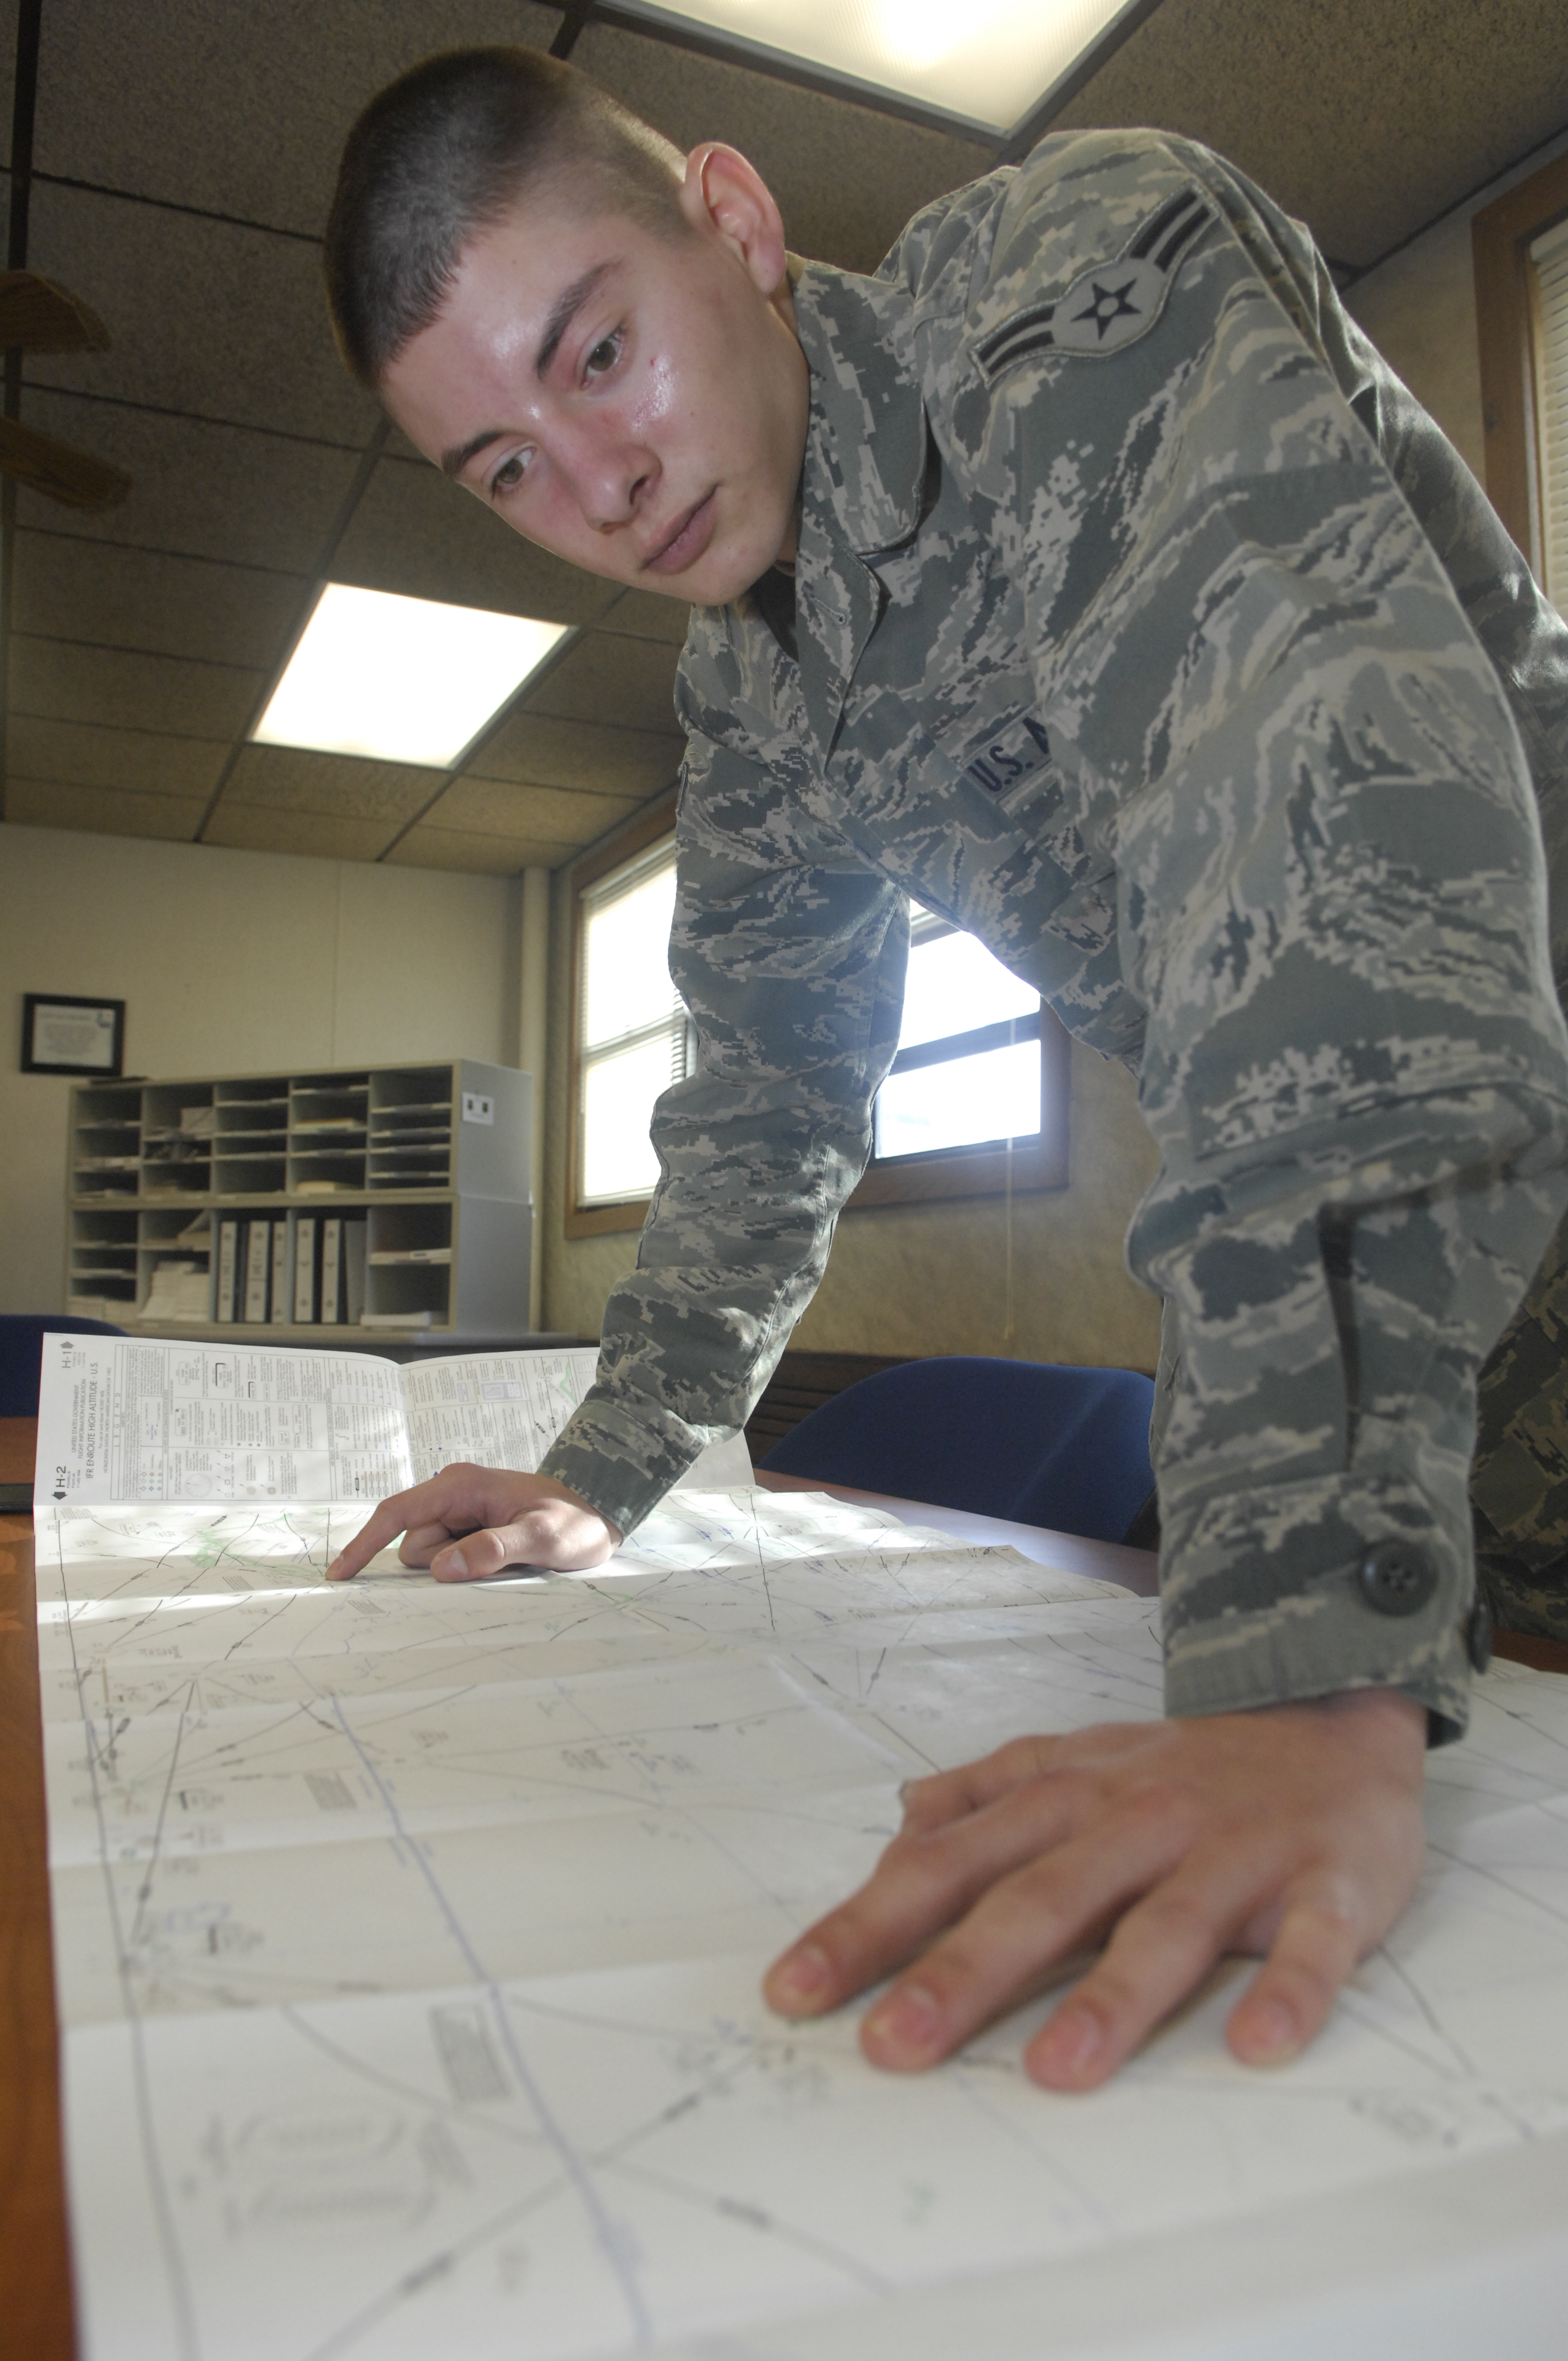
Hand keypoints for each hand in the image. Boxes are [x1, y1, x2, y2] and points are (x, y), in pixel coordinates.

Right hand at [326, 1463, 619, 1581]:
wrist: (599, 1513)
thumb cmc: (575, 1522)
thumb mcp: (544, 1539)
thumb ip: (495, 1550)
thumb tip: (443, 1567)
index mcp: (462, 1485)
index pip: (397, 1513)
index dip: (365, 1544)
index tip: (340, 1574)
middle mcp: (454, 1494)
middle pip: (413, 1545)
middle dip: (440, 1563)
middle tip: (497, 1561)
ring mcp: (460, 1512)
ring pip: (428, 1557)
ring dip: (458, 1567)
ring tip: (506, 1559)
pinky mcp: (468, 1529)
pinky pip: (447, 1558)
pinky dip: (463, 1567)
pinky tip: (499, 1562)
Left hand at [764, 1689, 1425, 2087]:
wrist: (1331, 1711)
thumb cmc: (1185, 1764)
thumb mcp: (1072, 1761)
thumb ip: (981, 1796)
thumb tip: (896, 1831)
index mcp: (1067, 1798)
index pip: (949, 1865)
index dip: (869, 1926)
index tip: (795, 1990)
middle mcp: (1137, 1821)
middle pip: (1039, 1900)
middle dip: (961, 1974)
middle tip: (891, 2046)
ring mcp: (1233, 1854)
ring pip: (1164, 1927)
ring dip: (1112, 1998)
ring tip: (1055, 2070)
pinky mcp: (1328, 1884)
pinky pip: (1310, 1945)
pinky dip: (1290, 1992)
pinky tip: (1258, 2046)